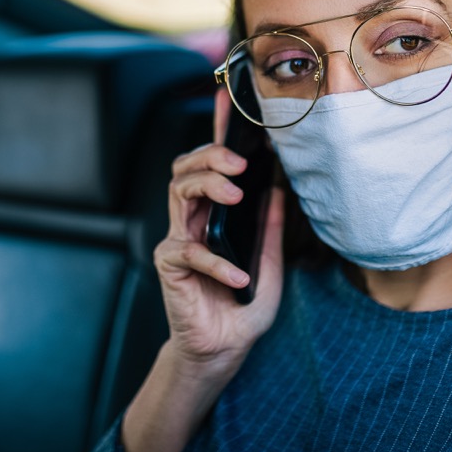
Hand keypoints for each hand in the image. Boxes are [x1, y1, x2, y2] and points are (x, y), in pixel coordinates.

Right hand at [154, 88, 284, 378]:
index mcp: (214, 213)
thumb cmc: (242, 307)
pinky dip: (217, 262)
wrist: (222, 351)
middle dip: (211, 155)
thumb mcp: (269, 263)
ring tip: (236, 197)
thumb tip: (281, 188)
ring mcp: (178, 239)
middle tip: (240, 164)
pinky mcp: (170, 266)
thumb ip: (271, 228)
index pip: (211, 162)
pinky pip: (188, 250)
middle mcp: (192, 220)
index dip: (217, 129)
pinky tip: (238, 277)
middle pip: (185, 167)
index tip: (228, 99)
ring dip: (209, 186)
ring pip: (179, 191)